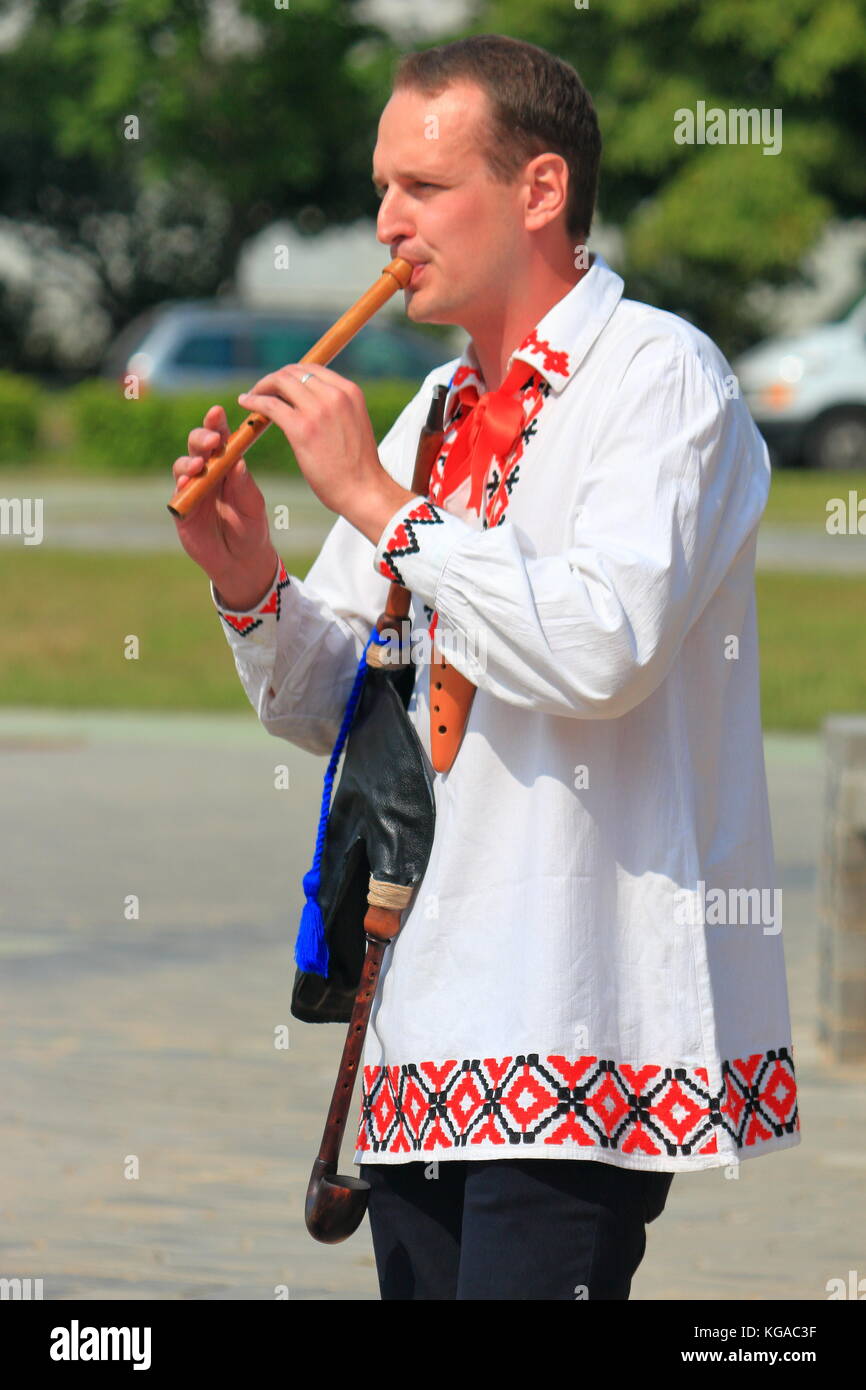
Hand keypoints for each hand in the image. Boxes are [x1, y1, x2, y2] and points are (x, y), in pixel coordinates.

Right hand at [171, 404, 277, 609]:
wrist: (241, 560)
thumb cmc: (250, 527)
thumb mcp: (252, 504)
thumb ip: (243, 484)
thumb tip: (236, 460)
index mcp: (227, 464)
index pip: (221, 437)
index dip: (217, 424)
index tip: (218, 412)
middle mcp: (207, 471)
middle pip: (198, 445)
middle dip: (202, 438)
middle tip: (213, 440)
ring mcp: (192, 487)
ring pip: (183, 464)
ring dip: (190, 461)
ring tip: (199, 466)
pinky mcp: (181, 507)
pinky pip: (178, 491)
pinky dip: (182, 484)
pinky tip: (187, 482)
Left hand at [237, 364, 413, 542]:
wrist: (364, 491)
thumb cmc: (358, 467)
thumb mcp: (352, 425)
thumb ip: (336, 410)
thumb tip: (311, 406)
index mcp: (349, 392)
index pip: (312, 369)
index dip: (290, 374)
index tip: (279, 386)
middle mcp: (335, 395)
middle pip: (294, 372)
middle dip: (274, 379)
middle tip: (261, 390)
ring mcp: (319, 410)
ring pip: (280, 383)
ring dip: (261, 387)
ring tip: (251, 397)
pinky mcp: (302, 428)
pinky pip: (270, 404)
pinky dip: (254, 400)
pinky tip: (245, 402)